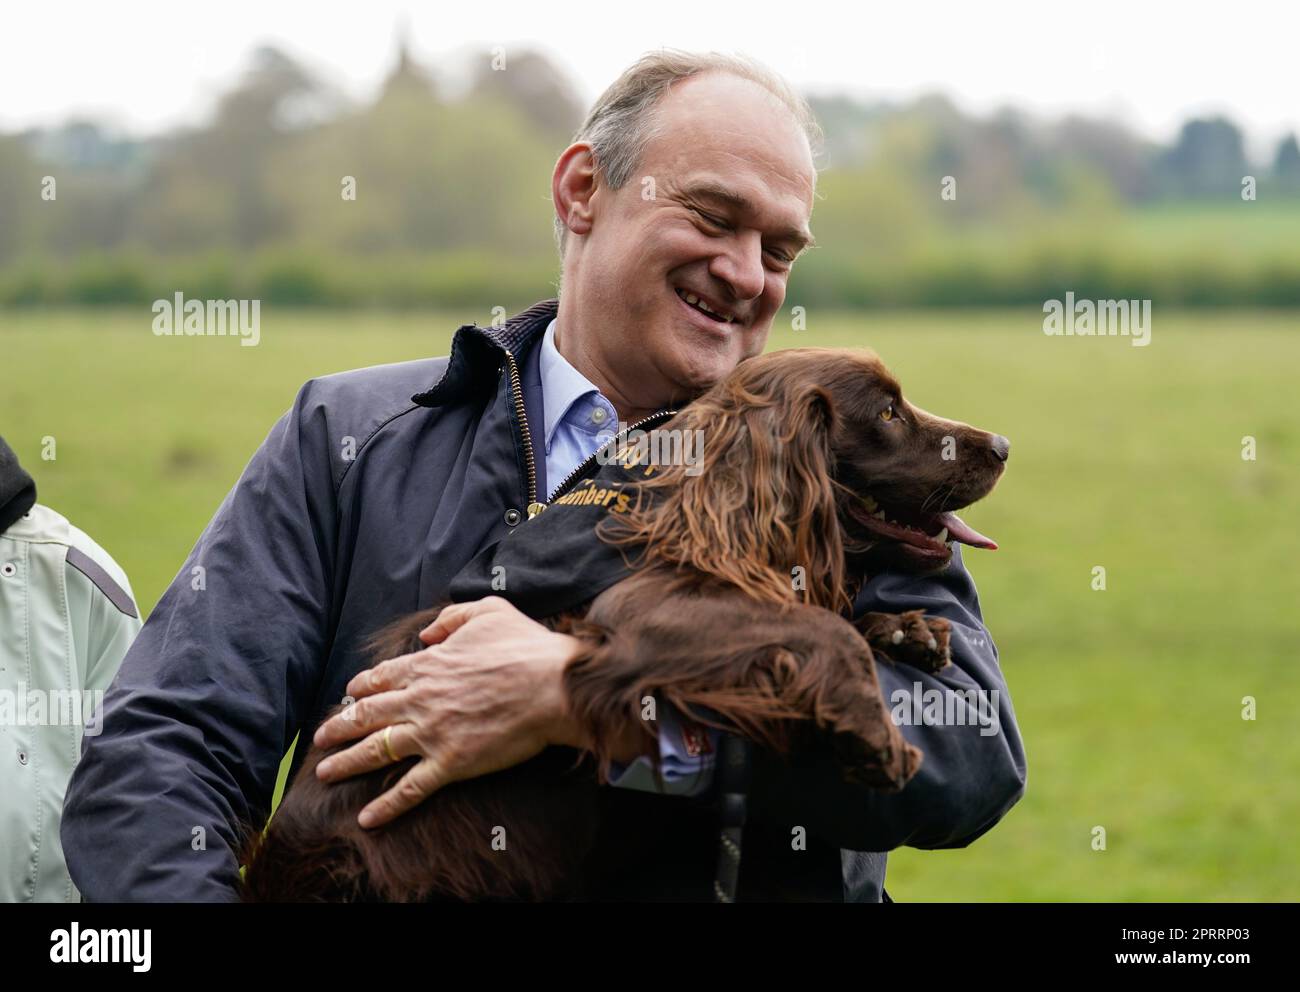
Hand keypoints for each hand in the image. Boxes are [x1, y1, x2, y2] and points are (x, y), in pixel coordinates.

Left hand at [311, 596, 587, 828]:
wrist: (553, 686)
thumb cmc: (527, 648)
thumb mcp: (489, 611)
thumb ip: (452, 618)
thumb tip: (427, 634)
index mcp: (429, 665)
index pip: (382, 677)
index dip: (361, 687)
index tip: (348, 694)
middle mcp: (421, 699)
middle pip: (367, 714)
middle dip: (339, 726)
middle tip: (320, 737)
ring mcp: (432, 733)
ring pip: (376, 749)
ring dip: (346, 763)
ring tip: (325, 773)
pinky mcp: (450, 763)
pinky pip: (410, 788)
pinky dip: (386, 805)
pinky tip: (367, 818)